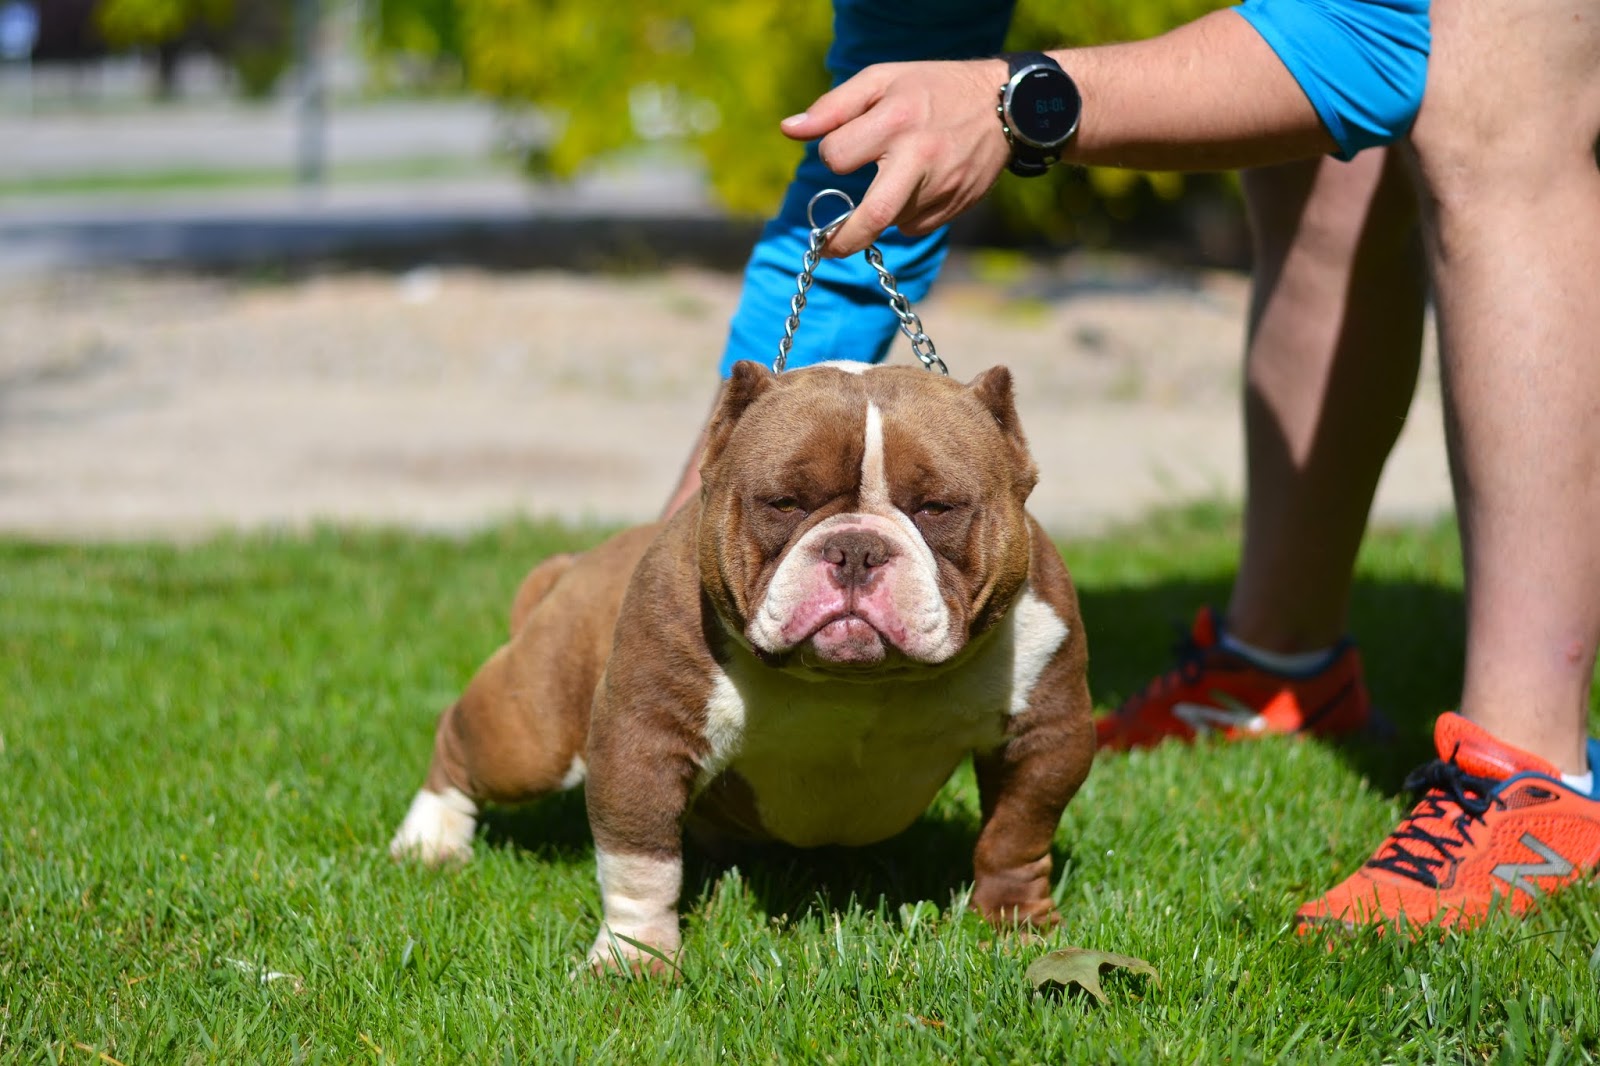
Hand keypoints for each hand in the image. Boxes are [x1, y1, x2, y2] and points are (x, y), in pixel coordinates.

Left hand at [781, 58, 1011, 256]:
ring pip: (891, 219)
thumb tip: (789, 130)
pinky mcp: (955, 208)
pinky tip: (923, 183)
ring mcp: (941, 189)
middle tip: (827, 249)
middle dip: (845, 240)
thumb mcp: (883, 80)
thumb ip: (833, 107)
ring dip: (881, 207)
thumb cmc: (933, 88)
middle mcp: (919, 159)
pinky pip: (914, 224)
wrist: (1008, 106)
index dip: (833, 154)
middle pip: (874, 217)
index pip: (837, 157)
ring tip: (900, 172)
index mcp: (896, 121)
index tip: (841, 150)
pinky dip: (905, 212)